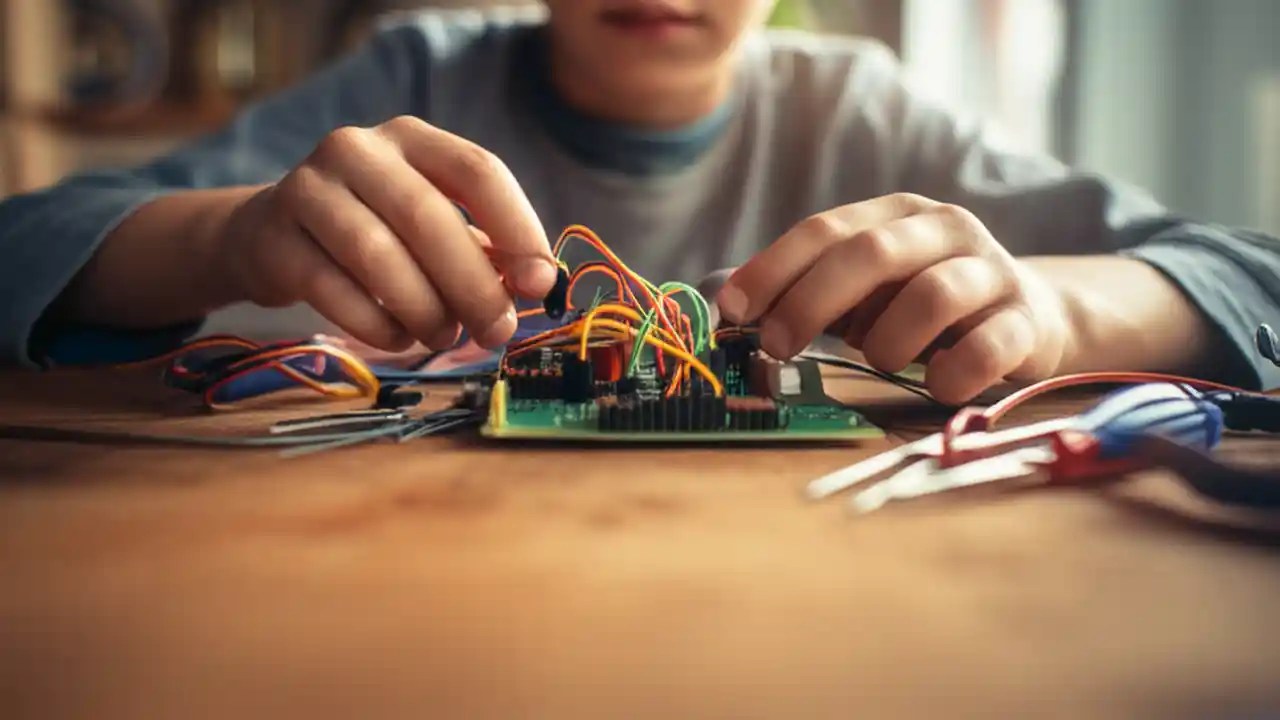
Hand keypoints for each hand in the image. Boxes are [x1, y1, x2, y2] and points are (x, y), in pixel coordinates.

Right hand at [218, 116, 555, 351]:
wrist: (269, 236)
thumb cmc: (374, 230)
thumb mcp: (431, 223)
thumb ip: (484, 248)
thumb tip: (538, 284)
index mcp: (412, 138)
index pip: (478, 170)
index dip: (517, 228)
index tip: (541, 282)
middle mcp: (357, 150)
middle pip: (429, 218)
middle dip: (473, 285)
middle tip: (497, 330)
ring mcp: (308, 189)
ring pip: (379, 256)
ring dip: (424, 310)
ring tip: (443, 336)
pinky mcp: (275, 239)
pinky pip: (334, 291)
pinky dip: (377, 326)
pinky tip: (399, 339)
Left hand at [715, 193, 1073, 403]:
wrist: (1034, 318)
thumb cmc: (925, 307)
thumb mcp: (865, 291)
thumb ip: (806, 292)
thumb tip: (725, 306)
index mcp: (897, 215)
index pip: (826, 230)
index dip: (773, 269)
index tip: (732, 311)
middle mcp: (946, 231)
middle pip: (872, 254)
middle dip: (811, 302)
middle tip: (775, 346)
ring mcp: (991, 272)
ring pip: (932, 296)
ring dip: (887, 341)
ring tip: (879, 361)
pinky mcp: (1027, 321)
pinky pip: (987, 348)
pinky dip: (951, 374)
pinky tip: (936, 384)